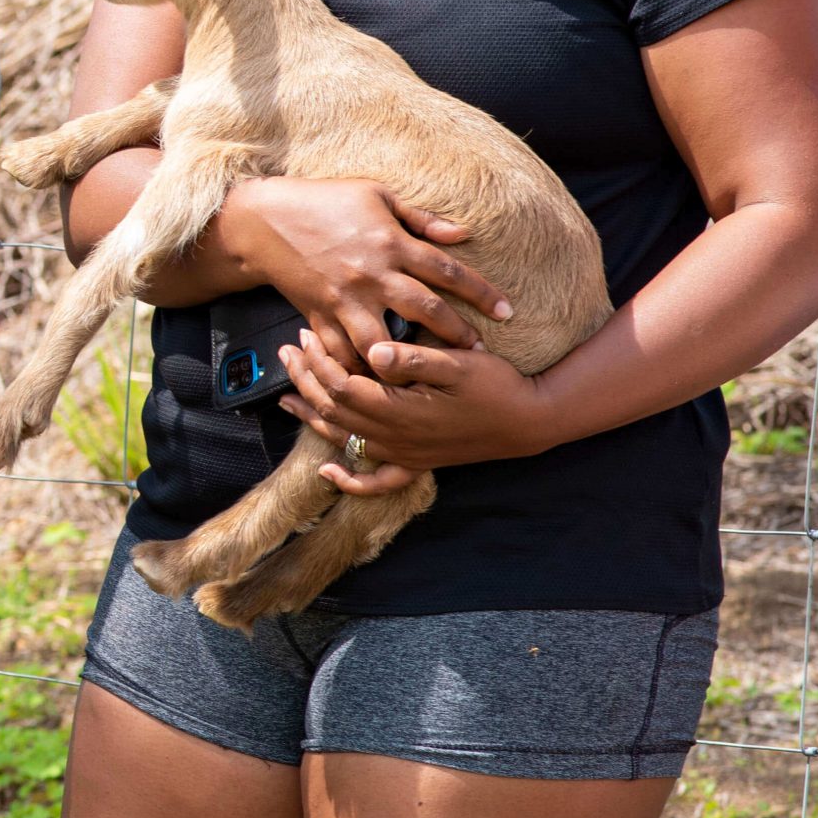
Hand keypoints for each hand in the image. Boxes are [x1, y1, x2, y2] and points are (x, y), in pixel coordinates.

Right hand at [221, 175, 510, 368]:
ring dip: (409, 361)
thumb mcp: (376, 195)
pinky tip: (378, 382)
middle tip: (480, 351)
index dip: (480, 292)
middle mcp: (371, 273)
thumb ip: (420, 218)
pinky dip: (359, 368)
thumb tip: (463, 234)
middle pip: (424, 309)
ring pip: (384, 340)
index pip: (446, 269)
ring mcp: (343, 298)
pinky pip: (341, 350)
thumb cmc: (324, 200)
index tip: (506, 312)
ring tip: (429, 376)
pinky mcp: (318, 314)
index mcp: (389, 242)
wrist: (263, 220)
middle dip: (456, 333)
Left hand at [276, 326, 550, 489]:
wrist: (530, 420)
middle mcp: (396, 437)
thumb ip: (414, 360)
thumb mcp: (459, 363)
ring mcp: (405, 454)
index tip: (305, 336)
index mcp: (401, 409)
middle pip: (335, 410)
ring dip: (313, 416)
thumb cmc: (496, 385)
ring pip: (345, 439)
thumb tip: (373, 353)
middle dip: (306, 380)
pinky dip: (349, 480)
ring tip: (287, 395)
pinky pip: (378, 481)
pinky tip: (328, 471)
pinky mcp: (418, 463)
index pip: (342, 386)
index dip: (318, 362)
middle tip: (288, 352)